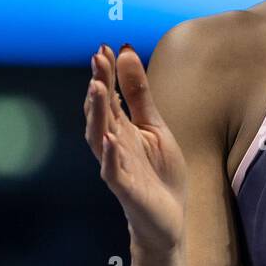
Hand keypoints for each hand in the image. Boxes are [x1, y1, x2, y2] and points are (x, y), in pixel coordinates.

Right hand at [84, 43, 187, 252]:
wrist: (168, 218)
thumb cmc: (159, 173)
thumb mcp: (154, 126)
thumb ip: (139, 94)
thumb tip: (126, 53)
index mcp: (121, 128)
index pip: (110, 96)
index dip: (106, 73)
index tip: (104, 47)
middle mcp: (114, 144)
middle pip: (101, 112)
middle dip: (98, 86)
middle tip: (97, 58)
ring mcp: (117, 166)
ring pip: (99, 138)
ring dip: (97, 114)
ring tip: (98, 88)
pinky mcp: (125, 189)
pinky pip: (112, 171)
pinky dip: (109, 155)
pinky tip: (110, 138)